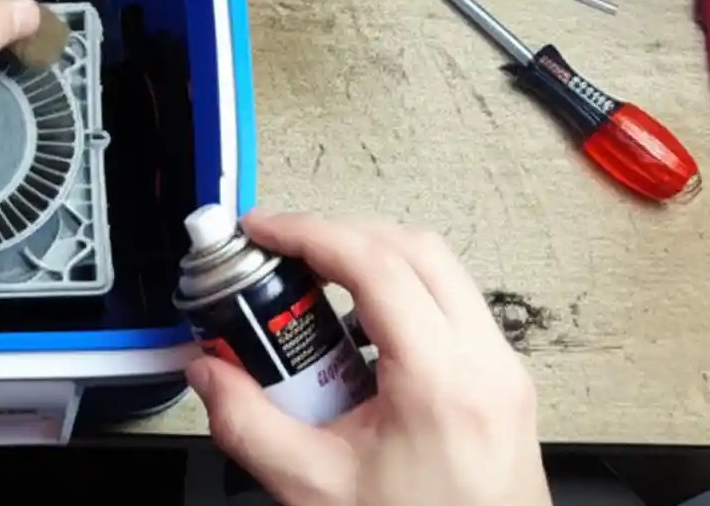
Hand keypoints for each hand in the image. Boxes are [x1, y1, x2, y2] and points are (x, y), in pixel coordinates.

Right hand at [186, 212, 550, 505]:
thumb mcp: (314, 490)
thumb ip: (247, 424)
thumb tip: (208, 372)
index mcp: (442, 384)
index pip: (376, 267)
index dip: (310, 233)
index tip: (262, 232)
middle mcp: (487, 364)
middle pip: (413, 249)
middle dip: (339, 234)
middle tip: (280, 250)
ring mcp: (503, 370)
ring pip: (439, 270)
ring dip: (372, 260)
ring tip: (313, 286)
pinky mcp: (503, 381)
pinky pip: (452, 305)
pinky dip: (401, 293)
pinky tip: (358, 329)